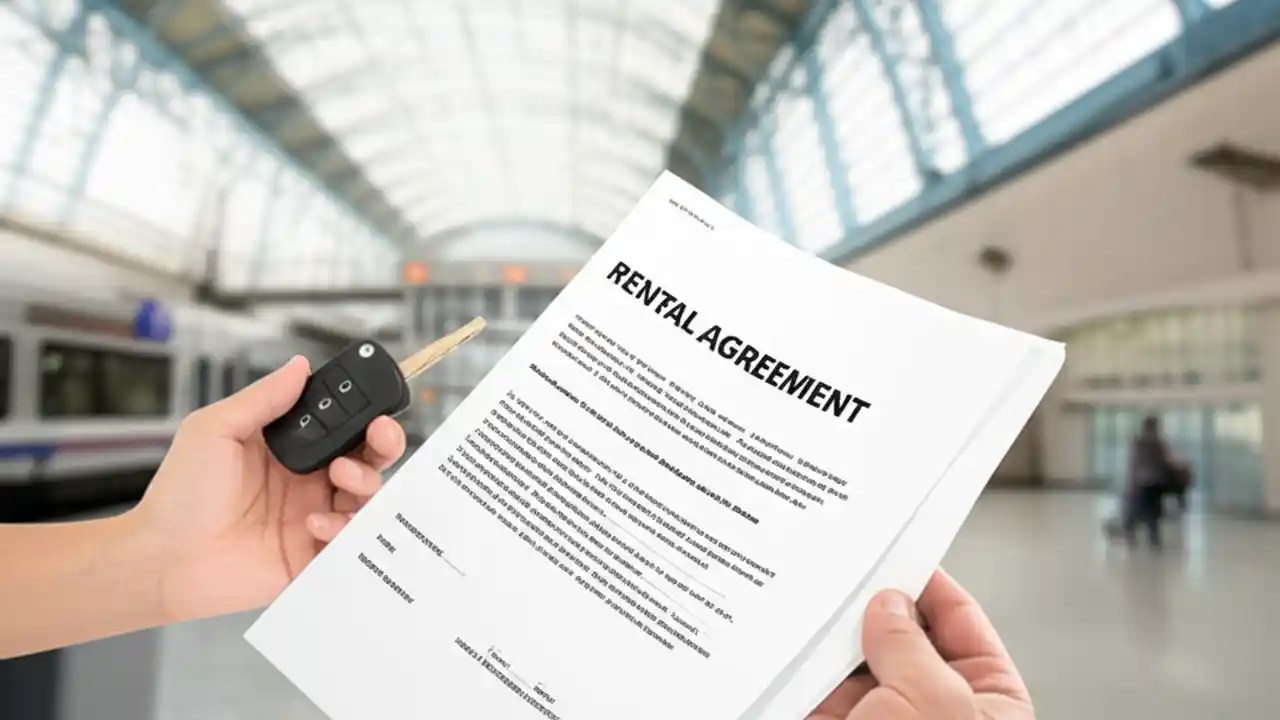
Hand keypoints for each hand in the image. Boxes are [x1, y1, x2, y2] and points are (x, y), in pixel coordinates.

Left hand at [131, 356, 405, 623]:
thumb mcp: (215, 429)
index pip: (341, 426)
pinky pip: (350, 541)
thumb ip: (262, 398)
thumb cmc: (180, 496)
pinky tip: (313, 522)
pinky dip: (343, 528)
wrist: (162, 558)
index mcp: (289, 450)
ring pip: (367, 497)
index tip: (373, 407)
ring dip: (365, 482)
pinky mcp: (312, 556)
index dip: (364, 415)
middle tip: (379, 436)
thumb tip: (299, 366)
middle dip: (384, 444)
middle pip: (367, 459)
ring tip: (339, 478)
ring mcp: (312, 518)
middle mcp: (307, 482)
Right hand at [809, 570, 1032, 718]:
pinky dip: (803, 660)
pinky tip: (793, 635)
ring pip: (855, 657)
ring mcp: (883, 717)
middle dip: (875, 604)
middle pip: (903, 634)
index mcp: (988, 703)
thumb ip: (908, 644)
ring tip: (817, 601)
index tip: (900, 549)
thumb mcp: (931, 700)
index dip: (930, 582)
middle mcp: (934, 707)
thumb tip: (887, 606)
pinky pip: (816, 683)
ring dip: (835, 632)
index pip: (961, 621)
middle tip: (850, 569)